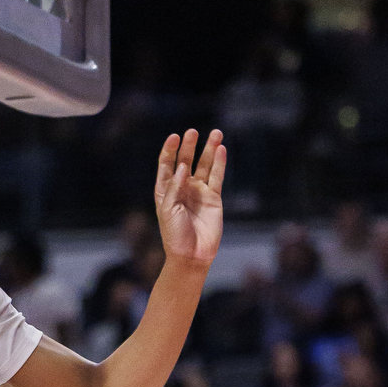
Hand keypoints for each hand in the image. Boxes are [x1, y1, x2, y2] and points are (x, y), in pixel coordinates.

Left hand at [154, 128, 224, 268]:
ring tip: (216, 133)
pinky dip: (219, 163)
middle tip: (193, 132)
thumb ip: (174, 188)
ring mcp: (198, 191)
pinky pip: (217, 176)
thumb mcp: (168, 210)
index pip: (167, 165)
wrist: (192, 255)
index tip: (174, 137)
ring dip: (209, 149)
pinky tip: (222, 149)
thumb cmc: (174, 235)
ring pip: (204, 165)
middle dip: (189, 146)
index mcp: (165, 190)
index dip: (170, 150)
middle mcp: (182, 187)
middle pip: (186, 160)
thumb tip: (183, 167)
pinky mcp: (213, 197)